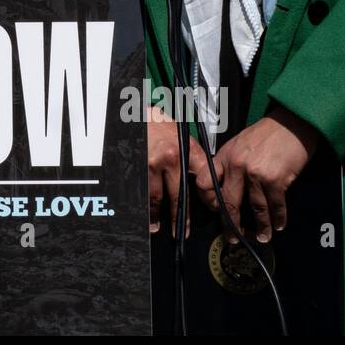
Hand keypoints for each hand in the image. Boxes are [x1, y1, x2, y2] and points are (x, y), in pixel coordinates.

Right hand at [147, 106, 209, 237]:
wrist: (134, 111)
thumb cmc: (158, 123)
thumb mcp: (181, 136)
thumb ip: (191, 157)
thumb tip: (200, 182)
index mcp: (187, 149)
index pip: (205, 178)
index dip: (210, 197)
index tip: (211, 209)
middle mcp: (170, 158)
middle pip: (178, 196)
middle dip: (180, 218)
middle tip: (181, 233)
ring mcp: (151, 164)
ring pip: (156, 198)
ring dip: (156, 216)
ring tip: (155, 226)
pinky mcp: (135, 167)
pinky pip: (141, 192)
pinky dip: (141, 206)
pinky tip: (141, 214)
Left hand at [194, 106, 319, 243]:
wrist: (290, 123)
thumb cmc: (266, 133)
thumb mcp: (238, 143)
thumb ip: (229, 163)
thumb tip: (225, 187)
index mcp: (224, 156)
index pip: (205, 183)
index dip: (208, 201)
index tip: (216, 211)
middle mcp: (237, 166)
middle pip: (229, 203)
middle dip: (231, 225)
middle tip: (234, 237)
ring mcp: (256, 174)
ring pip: (255, 210)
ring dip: (260, 228)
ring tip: (262, 237)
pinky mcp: (276, 180)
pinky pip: (275, 206)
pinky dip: (278, 219)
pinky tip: (278, 225)